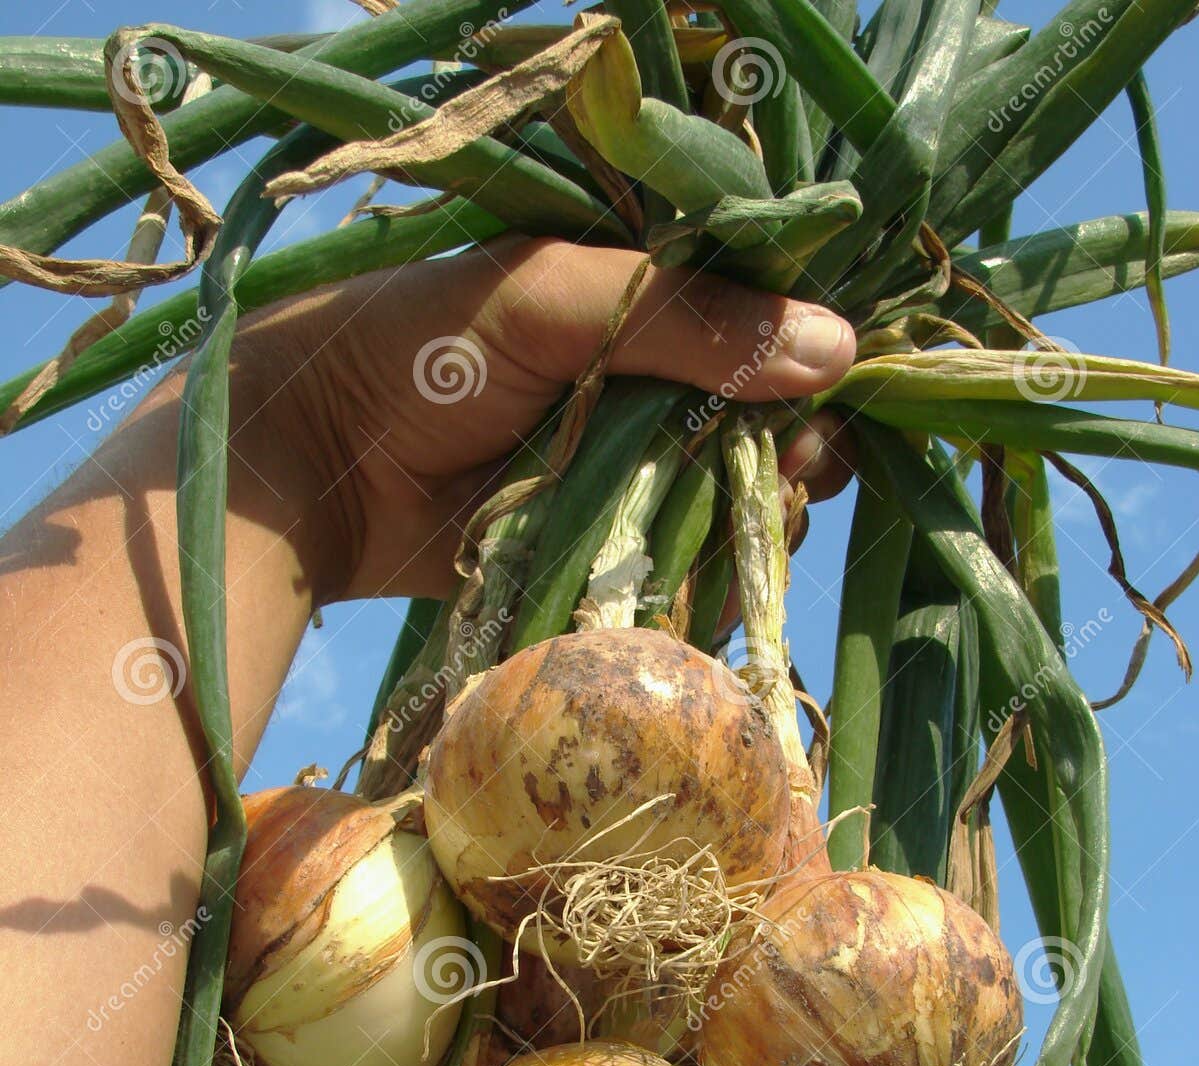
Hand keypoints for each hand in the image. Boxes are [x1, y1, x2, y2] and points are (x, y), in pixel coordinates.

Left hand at [268, 235, 856, 599]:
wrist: (314, 460)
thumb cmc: (422, 347)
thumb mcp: (554, 301)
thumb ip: (688, 319)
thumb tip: (838, 346)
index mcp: (639, 311)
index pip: (758, 336)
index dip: (802, 376)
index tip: (820, 412)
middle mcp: (640, 393)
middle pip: (757, 432)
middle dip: (786, 459)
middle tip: (784, 478)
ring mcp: (617, 479)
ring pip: (725, 510)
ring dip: (752, 527)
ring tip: (749, 530)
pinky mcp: (591, 553)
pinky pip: (672, 574)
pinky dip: (704, 585)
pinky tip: (716, 587)